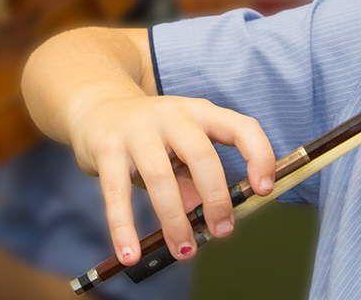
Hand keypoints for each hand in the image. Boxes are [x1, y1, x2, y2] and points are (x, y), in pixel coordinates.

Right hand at [66, 92, 274, 265]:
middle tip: (222, 231)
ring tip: (184, 252)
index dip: (259, 156)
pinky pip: (116, 193)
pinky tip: (130, 254)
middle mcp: (172, 114)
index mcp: (200, 112)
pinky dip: (123, 227)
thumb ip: (191, 178)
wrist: (96, 107)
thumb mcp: (178, 149)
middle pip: (202, 155)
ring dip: (175, 221)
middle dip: (216, 199)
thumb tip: (197, 211)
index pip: (241, 127)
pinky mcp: (106, 147)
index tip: (264, 190)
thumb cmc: (150, 136)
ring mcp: (137, 129)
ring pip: (161, 178)